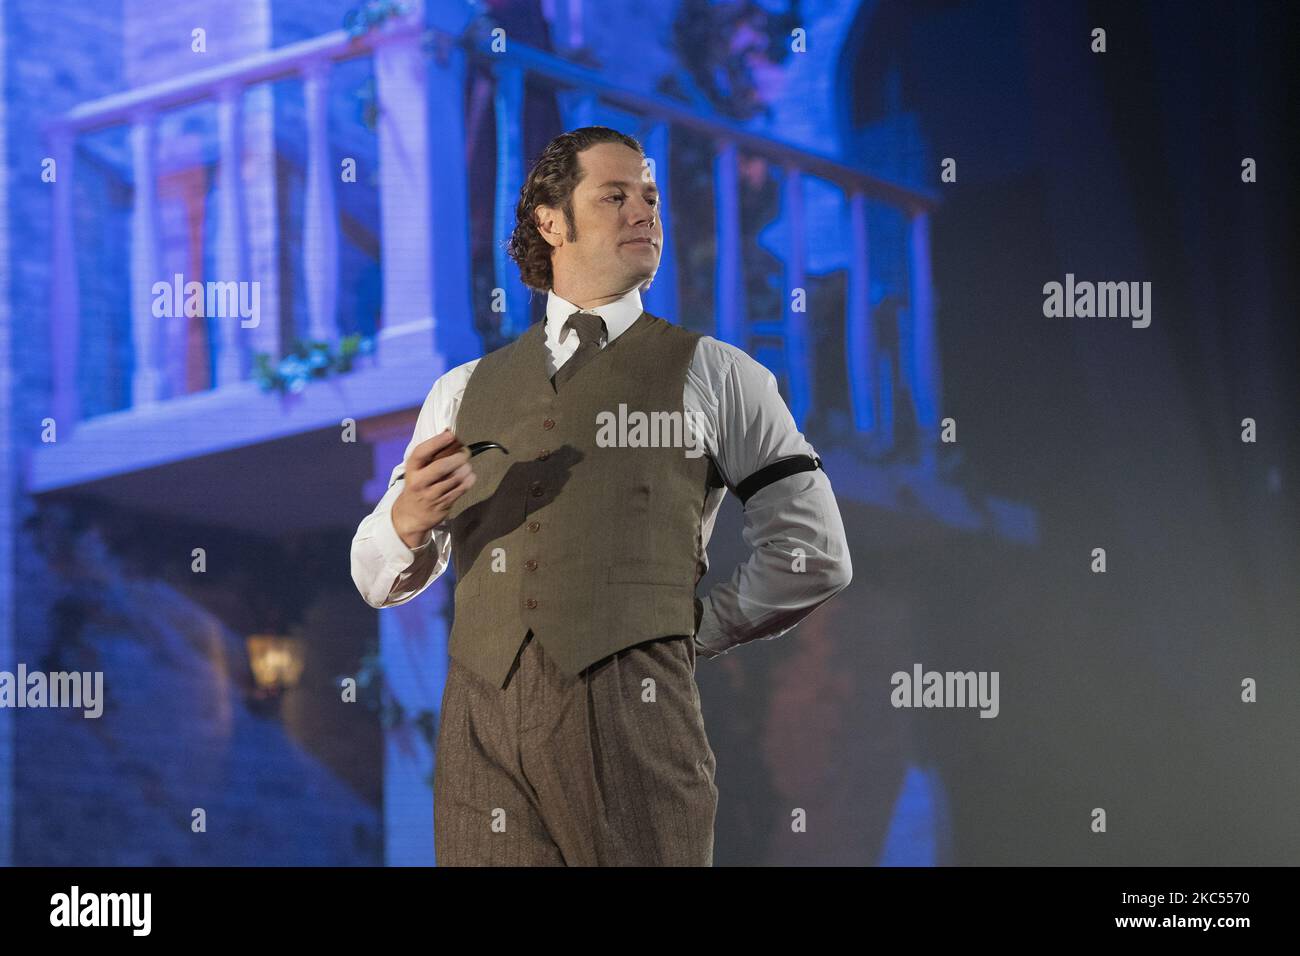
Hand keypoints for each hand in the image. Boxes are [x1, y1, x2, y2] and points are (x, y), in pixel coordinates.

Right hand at [391, 429, 475, 548]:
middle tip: (465, 452)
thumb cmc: (418, 486)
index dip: (436, 442)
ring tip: (467, 465)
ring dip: (465, 468)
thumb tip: (449, 434)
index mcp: (412, 469)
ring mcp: (431, 495)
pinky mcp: (442, 504)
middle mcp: (419, 482)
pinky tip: (469, 476)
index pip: (421, 452)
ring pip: (455, 478)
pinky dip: (469, 480)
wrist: (411, 515)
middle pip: (441, 466)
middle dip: (458, 457)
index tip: (450, 435)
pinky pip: (461, 489)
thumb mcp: (416, 470)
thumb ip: (430, 456)